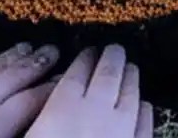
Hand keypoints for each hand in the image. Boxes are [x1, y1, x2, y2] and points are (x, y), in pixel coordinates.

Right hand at [25, 45, 152, 137]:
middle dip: (112, 59)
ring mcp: (121, 130)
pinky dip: (145, 112)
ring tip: (131, 67)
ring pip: (130, 95)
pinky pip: (144, 125)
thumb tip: (48, 101)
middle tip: (115, 48)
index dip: (84, 58)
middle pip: (107, 76)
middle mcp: (95, 111)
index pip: (77, 72)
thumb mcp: (32, 132)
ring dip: (130, 78)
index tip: (88, 50)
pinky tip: (145, 105)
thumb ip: (40, 114)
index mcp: (63, 106)